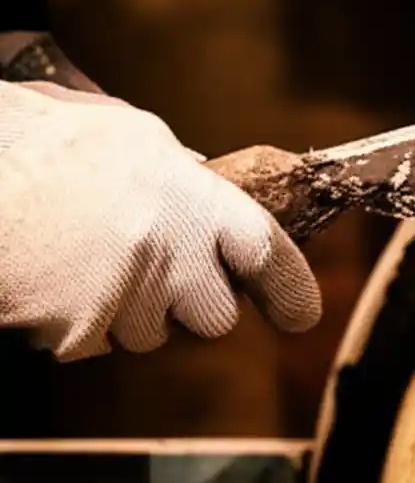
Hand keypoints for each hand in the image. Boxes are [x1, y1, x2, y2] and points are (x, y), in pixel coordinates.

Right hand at [0, 80, 320, 360]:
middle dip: (195, 305)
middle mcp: (171, 254)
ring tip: (85, 263)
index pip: (268, 255)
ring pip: (151, 335)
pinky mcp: (78, 334)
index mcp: (193, 200)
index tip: (302, 314)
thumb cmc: (44, 142)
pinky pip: (94, 345)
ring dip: (131, 313)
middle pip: (217, 317)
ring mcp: (125, 298)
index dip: (291, 289)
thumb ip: (179, 174)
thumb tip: (204, 186)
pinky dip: (76, 324)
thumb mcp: (130, 137)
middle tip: (158, 275)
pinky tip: (52, 281)